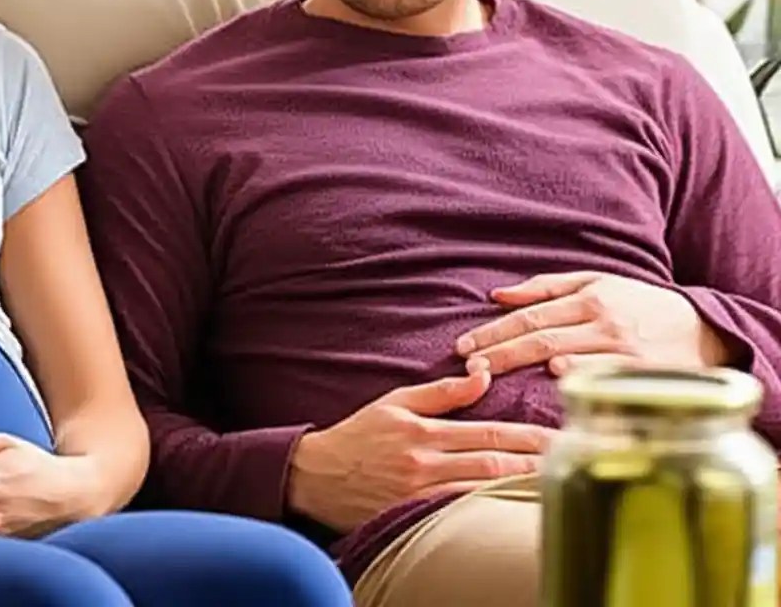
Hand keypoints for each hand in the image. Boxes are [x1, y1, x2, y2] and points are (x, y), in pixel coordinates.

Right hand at [287, 371, 553, 532]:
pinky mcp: (412, 514)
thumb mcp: (395, 401)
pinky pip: (458, 512)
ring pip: (481, 491)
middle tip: (571, 460)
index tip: (560, 435)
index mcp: (423, 432)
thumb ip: (442, 391)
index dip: (528, 436)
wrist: (316, 476)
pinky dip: (487, 509)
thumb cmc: (357, 436)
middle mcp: (424, 463)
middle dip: (535, 462)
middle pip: (492, 463)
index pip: (489, 433)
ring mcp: (419, 493)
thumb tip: (482, 373)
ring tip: (553, 484)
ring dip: (519, 488)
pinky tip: (511, 507)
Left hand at [455, 272, 735, 376]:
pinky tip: (545, 384)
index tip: (463, 347)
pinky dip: (570, 381)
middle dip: (497, 354)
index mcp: (589, 298)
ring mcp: (621, 351)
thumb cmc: (639, 305)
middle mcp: (603, 322)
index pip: (529, 317)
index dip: (493, 332)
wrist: (704, 330)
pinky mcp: (638, 376)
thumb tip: (497, 295)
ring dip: (522, 370)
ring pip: (562, 359)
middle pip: (538, 339)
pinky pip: (596, 381)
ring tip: (486, 381)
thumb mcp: (596, 282)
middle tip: (466, 367)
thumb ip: (545, 287)